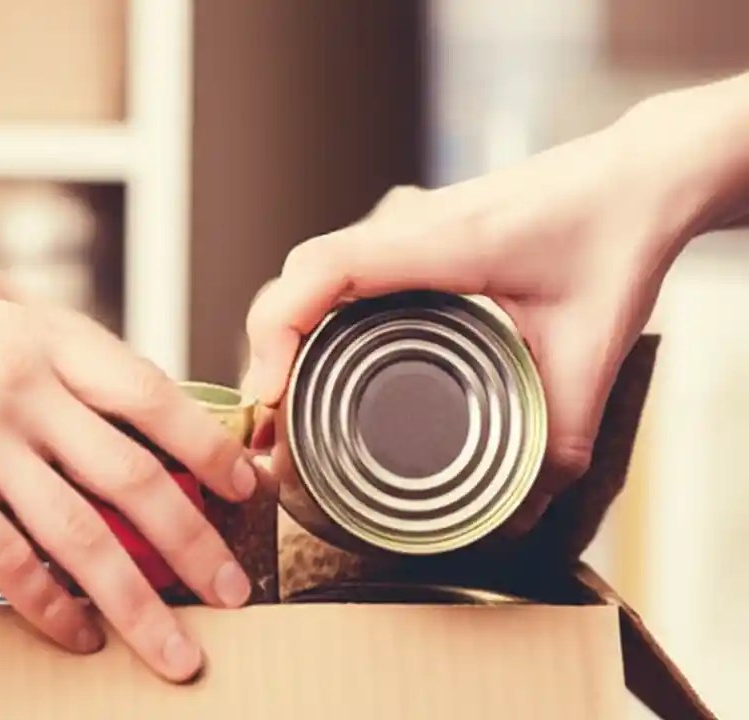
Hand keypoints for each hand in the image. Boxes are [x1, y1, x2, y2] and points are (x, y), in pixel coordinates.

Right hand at [0, 237, 258, 681]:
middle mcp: (27, 388)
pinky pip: (6, 559)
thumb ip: (37, 322)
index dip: (207, 448)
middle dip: (196, 546)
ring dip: (138, 602)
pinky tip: (76, 635)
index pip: (153, 396)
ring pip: (82, 536)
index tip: (242, 488)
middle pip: (136, 479)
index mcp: (45, 332)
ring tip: (175, 650)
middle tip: (235, 594)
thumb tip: (86, 361)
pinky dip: (49, 606)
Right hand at [243, 88, 736, 526]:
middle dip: (267, 349)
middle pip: (299, 275)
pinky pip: (334, 267)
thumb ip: (559, 439)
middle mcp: (407, 223)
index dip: (278, 329)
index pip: (326, 268)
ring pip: (310, 269)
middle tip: (270, 426)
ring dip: (283, 330)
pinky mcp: (407, 232)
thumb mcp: (592, 349)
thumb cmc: (617, 240)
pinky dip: (309, 312)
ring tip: (282, 404)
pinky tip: (316, 361)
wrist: (639, 177)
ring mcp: (402, 222)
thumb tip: (516, 519)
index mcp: (444, 241)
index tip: (269, 395)